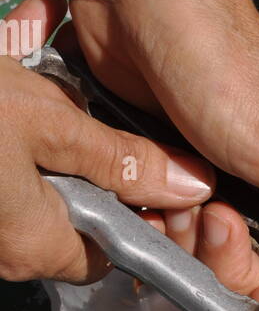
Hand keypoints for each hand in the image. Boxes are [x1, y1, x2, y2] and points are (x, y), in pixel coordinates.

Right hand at [0, 0, 213, 283]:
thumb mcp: (46, 120)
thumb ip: (119, 159)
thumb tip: (189, 186)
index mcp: (36, 244)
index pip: (114, 251)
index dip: (140, 207)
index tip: (145, 157)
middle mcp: (2, 251)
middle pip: (72, 210)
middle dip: (81, 147)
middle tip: (72, 94)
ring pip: (30, 176)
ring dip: (39, 119)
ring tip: (29, 59)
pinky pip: (3, 159)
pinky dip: (10, 114)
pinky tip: (10, 60)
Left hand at [66, 0, 258, 298]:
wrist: (139, 2)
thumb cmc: (223, 65)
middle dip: (240, 265)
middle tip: (215, 219)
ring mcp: (230, 182)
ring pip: (218, 258)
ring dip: (193, 242)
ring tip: (179, 196)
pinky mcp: (180, 175)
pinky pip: (175, 232)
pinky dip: (160, 224)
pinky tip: (152, 195)